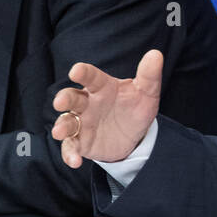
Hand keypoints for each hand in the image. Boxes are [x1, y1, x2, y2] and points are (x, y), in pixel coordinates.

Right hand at [51, 52, 162, 167]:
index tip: (76, 71)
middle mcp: (87, 103)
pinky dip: (69, 154)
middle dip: (64, 99)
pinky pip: (71, 147)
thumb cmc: (135, 107)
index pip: (91, 77)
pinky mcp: (81, 141)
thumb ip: (149, 76)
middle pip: (72, 98)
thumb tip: (156, 55)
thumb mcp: (147, 93)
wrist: (135, 135)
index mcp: (102, 87)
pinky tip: (75, 161)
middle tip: (60, 102)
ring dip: (62, 126)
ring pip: (67, 122)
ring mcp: (82, 122)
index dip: (83, 73)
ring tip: (60, 132)